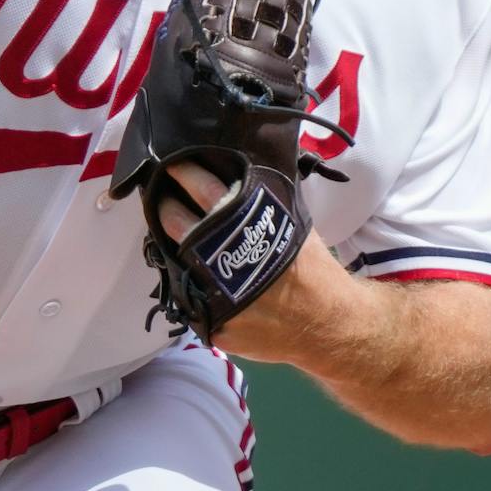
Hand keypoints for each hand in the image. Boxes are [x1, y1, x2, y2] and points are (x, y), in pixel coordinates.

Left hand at [155, 159, 370, 364]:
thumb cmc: (314, 269)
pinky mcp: (213, 324)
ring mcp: (215, 295)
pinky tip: (197, 276)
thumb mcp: (293, 224)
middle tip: (163, 200)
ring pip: (179, 264)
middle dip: (167, 209)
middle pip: (180, 225)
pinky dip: (194, 285)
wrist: (328, 324)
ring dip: (174, 248)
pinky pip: (193, 299)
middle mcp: (225, 260)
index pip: (205, 190)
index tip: (173, 165)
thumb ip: (263, 202)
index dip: (187, 174)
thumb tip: (241, 173)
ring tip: (174, 237)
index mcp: (247, 227)